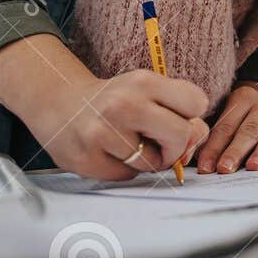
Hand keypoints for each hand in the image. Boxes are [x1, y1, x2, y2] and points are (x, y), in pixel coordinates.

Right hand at [28, 70, 208, 181]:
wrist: (60, 107)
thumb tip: (196, 141)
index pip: (197, 102)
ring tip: (127, 144)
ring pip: (153, 163)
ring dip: (147, 161)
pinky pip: (127, 176)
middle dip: (176, 146)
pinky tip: (109, 153)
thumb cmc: (115, 102)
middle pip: (181, 135)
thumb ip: (180, 113)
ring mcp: (102, 133)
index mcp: (143, 81)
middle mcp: (123, 104)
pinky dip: (124, 169)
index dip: (192, 116)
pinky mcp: (88, 160)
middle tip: (158, 142)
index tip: (176, 117)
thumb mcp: (148, 93)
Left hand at [195, 82, 257, 173]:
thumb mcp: (227, 115)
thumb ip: (215, 136)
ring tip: (252, 167)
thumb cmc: (242, 115)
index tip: (206, 167)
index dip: (215, 148)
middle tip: (226, 169)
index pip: (227, 125)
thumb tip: (198, 161)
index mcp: (243, 97)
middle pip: (249, 129)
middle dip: (236, 151)